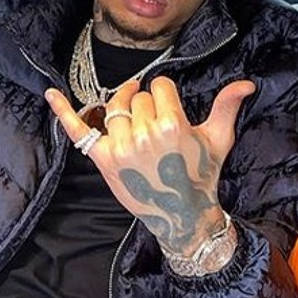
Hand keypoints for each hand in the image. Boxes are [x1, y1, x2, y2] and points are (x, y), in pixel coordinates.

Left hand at [46, 76, 254, 256]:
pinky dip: (63, 111)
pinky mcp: (103, 159)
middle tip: (156, 126)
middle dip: (147, 106)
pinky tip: (50, 93)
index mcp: (172, 124)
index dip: (165, 96)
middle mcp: (144, 134)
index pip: (159, 87)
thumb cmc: (202, 174)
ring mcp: (120, 147)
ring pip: (115, 108)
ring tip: (133, 119)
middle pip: (137, 97)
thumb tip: (246, 83)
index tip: (169, 110)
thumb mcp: (219, 139)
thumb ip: (228, 106)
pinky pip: (79, 130)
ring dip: (123, 109)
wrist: (182, 214)